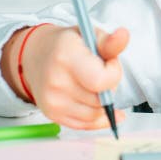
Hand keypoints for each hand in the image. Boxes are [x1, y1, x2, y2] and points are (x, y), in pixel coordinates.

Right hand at [4, 25, 128, 129]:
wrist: (36, 56)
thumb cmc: (67, 45)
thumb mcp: (89, 35)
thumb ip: (110, 41)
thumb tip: (124, 35)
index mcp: (66, 57)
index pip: (101, 81)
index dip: (114, 73)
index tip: (110, 63)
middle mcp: (56, 81)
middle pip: (100, 99)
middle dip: (109, 87)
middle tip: (101, 72)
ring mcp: (53, 101)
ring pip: (96, 113)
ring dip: (103, 101)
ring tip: (94, 83)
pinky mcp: (52, 114)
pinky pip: (86, 124)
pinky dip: (98, 117)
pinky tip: (103, 106)